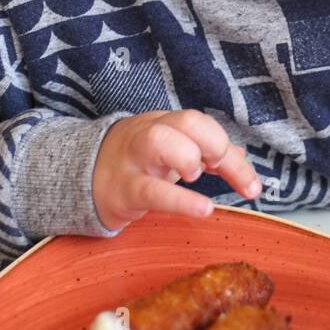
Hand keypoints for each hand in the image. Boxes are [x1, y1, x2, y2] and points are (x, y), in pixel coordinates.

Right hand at [91, 109, 263, 231]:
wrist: (79, 178)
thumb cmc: (133, 164)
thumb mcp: (168, 151)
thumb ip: (205, 153)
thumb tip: (240, 156)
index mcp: (166, 124)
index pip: (203, 125)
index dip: (227, 148)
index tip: (250, 183)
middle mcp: (151, 133)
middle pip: (187, 121)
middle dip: (215, 144)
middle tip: (222, 170)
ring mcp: (134, 159)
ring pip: (160, 141)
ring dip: (189, 156)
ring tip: (198, 177)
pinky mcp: (123, 189)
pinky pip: (151, 191)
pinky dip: (181, 200)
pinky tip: (203, 209)